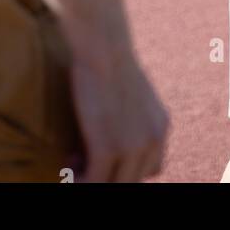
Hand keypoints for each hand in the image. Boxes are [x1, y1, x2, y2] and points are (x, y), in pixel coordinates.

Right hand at [69, 48, 168, 182]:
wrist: (102, 45)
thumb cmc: (110, 58)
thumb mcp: (132, 88)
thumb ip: (133, 114)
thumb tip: (114, 127)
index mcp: (161, 125)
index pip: (151, 167)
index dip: (126, 167)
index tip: (101, 154)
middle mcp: (153, 140)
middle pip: (133, 179)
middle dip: (107, 174)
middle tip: (81, 159)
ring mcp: (133, 147)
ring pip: (115, 184)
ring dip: (92, 179)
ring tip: (73, 163)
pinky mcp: (108, 148)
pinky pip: (95, 182)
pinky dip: (80, 180)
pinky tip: (68, 166)